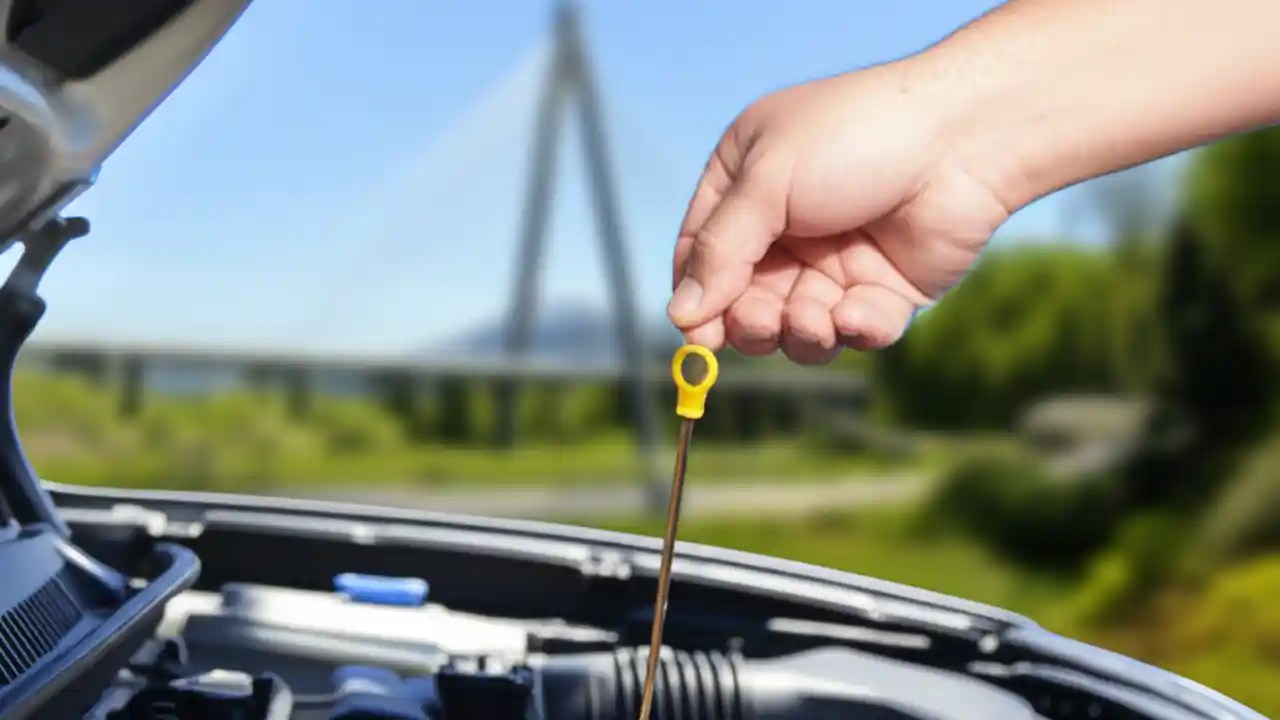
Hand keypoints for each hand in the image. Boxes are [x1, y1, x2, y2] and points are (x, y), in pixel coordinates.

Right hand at [667, 62, 1009, 363]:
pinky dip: (854, 329)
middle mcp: (787, 228)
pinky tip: (861, 312)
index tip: (697, 335)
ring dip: (801, 333)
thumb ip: (719, 250)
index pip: (699, 254)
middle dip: (751, 322)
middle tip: (763, 322)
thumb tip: (679, 317)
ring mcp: (836, 262)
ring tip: (817, 318)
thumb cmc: (856, 137)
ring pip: (797, 327)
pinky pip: (855, 330)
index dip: (696, 297)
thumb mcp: (768, 182)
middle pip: (743, 302)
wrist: (964, 139)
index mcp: (747, 185)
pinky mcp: (883, 291)